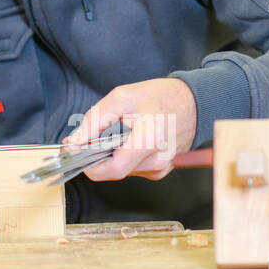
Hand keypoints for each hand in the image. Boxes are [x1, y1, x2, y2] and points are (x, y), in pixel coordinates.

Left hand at [62, 78, 196, 180]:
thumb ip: (95, 120)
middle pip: (114, 171)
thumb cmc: (160, 96)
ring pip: (122, 171)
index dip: (89, 164)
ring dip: (110, 156)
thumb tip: (74, 142)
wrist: (194, 102)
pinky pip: (132, 169)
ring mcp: (161, 168)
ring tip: (115, 133)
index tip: (75, 151)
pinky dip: (123, 157)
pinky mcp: (160, 170)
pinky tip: (128, 140)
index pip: (112, 169)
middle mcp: (157, 160)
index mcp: (149, 141)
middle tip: (90, 137)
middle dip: (97, 157)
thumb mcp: (122, 97)